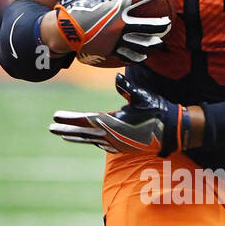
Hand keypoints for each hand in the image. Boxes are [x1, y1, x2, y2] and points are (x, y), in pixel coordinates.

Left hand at [50, 73, 190, 155]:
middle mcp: (112, 136)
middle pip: (84, 133)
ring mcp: (117, 144)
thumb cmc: (158, 110)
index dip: (69, 119)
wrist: (173, 131)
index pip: (85, 121)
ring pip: (91, 140)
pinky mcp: (123, 147)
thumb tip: (117, 78)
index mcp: (113, 123)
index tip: (55, 117)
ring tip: (64, 134)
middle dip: (67, 129)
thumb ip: (127, 89)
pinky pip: (102, 145)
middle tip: (51, 128)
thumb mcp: (143, 97)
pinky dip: (91, 141)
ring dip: (77, 136)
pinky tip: (87, 138)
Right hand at [54, 0, 171, 63]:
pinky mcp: (110, 51)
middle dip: (161, 25)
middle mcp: (120, 24)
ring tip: (158, 42)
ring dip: (152, 42)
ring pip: (141, 44)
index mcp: (117, 7)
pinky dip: (137, 55)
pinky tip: (142, 55)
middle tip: (168, 23)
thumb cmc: (75, 5)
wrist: (63, 30)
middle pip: (148, 26)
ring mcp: (116, 40)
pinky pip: (128, 55)